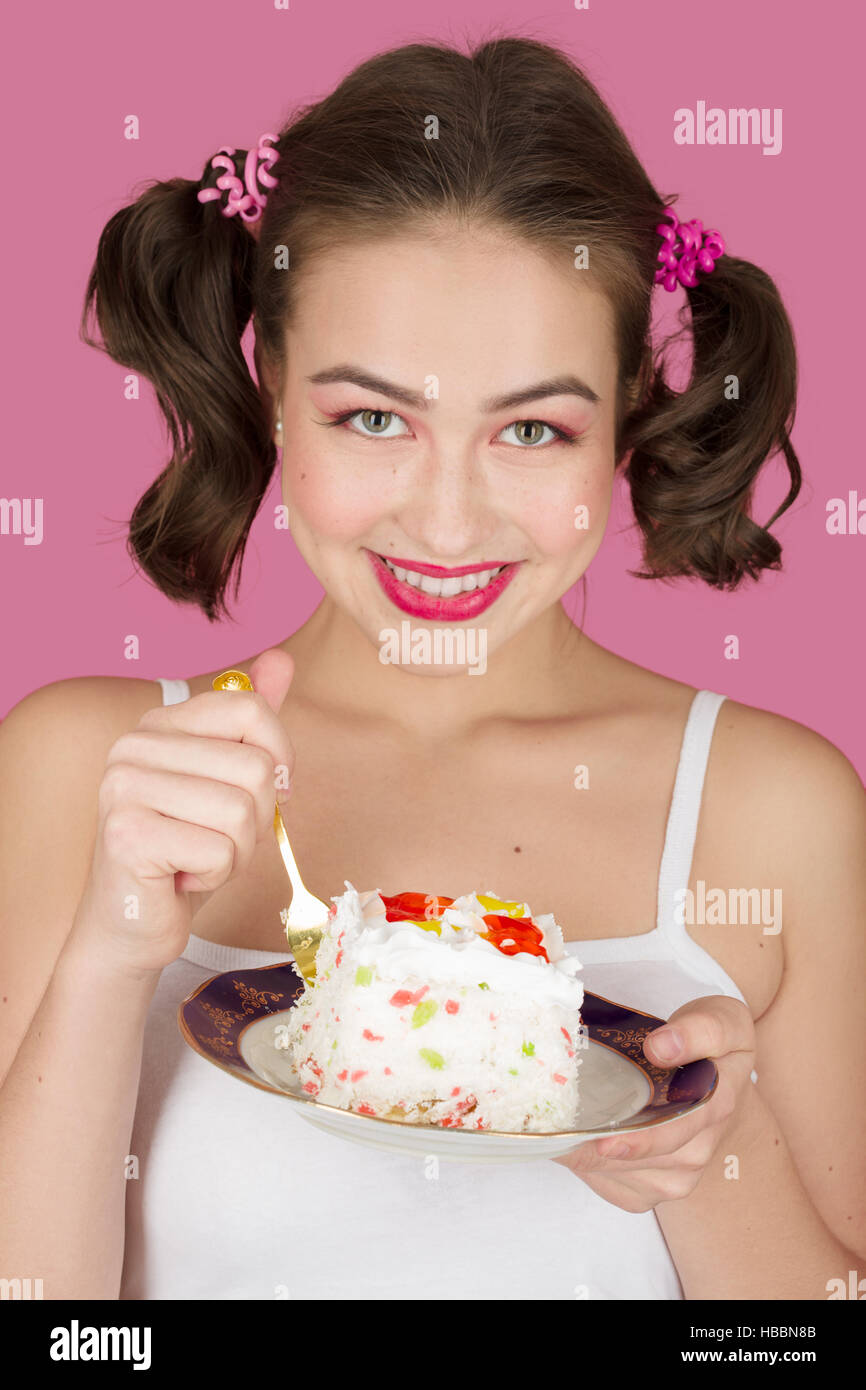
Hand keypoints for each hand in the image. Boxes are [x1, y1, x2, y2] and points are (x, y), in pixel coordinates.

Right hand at [70, 647, 294, 977]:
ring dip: (237, 851)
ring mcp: (124, 787)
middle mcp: (133, 746)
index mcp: (159, 724)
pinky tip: (181, 878)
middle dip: (255, 819)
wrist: (134, 924)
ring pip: (242, 812)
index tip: (260, 792)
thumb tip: (281, 659)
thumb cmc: (187, 852)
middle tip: (215, 839)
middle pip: (256, 767)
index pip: (250, 709)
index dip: (277, 757)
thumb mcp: (227, 783)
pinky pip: (221, 851)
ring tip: (197, 858)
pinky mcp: (127, 835)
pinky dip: (216, 875)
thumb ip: (250, 723)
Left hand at [552, 995, 755, 1211]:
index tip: (602, 1141)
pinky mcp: (655, 1189)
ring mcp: (678, 1175)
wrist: (725, 1080)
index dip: (636, 1141)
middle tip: (554, 1119)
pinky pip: (611, 1184)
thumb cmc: (713, 1045)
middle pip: (635, 1158)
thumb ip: (696, 1031)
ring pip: (616, 1173)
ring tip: (562, 1119)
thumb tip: (661, 1048)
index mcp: (715, 1107)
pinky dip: (587, 1165)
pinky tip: (578, 1137)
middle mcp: (698, 1150)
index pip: (674, 1131)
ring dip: (585, 1152)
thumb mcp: (720, 1021)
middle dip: (592, 1141)